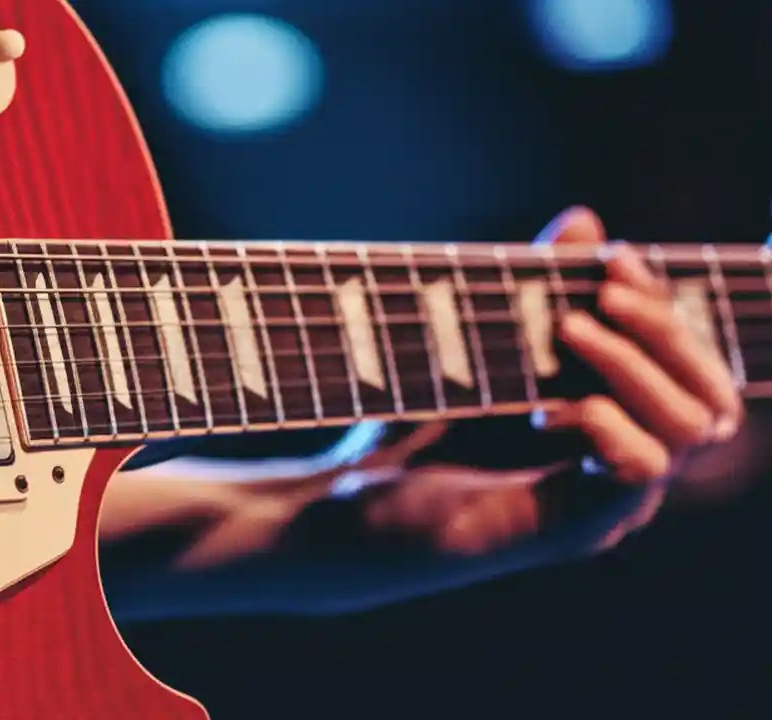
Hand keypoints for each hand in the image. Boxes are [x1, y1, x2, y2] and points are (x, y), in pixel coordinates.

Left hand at [363, 207, 743, 554]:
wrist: (340, 504)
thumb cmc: (404, 426)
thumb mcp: (478, 344)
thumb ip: (535, 290)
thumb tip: (584, 220)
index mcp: (613, 423)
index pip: (688, 364)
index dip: (663, 304)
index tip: (611, 257)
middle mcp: (620, 466)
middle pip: (711, 396)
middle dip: (666, 329)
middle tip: (603, 293)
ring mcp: (605, 506)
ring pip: (689, 429)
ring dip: (635, 366)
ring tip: (566, 332)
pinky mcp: (574, 533)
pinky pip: (640, 471)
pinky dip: (604, 424)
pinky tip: (543, 409)